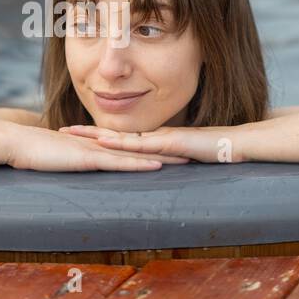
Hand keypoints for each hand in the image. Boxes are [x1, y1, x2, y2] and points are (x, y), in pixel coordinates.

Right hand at [8, 126, 191, 172]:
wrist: (15, 142)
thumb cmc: (31, 151)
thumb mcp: (58, 157)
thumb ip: (71, 159)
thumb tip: (77, 164)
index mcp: (95, 145)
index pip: (129, 145)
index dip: (152, 146)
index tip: (173, 149)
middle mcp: (100, 145)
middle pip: (140, 147)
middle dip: (167, 149)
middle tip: (192, 151)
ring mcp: (95, 151)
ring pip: (136, 153)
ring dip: (161, 156)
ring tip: (186, 160)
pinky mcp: (87, 159)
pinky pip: (118, 162)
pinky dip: (138, 164)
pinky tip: (156, 165)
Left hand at [58, 124, 243, 163]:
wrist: (237, 143)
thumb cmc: (215, 151)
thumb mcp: (185, 157)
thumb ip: (170, 160)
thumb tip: (158, 168)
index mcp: (155, 140)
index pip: (121, 138)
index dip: (98, 135)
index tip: (76, 135)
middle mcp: (153, 136)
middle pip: (114, 134)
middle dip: (87, 133)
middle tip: (61, 130)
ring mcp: (161, 137)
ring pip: (122, 137)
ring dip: (96, 136)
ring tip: (73, 134)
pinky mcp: (170, 142)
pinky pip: (141, 145)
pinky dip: (121, 144)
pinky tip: (104, 143)